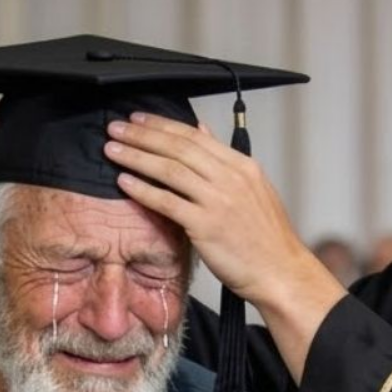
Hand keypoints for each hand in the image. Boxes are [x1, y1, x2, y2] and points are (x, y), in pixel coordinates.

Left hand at [104, 114, 346, 379]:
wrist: (280, 272)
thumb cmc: (264, 237)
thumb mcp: (253, 189)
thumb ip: (224, 160)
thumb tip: (202, 129)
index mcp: (242, 166)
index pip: (195, 135)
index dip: (163, 125)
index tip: (138, 118)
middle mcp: (230, 177)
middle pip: (179, 147)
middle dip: (143, 135)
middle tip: (116, 127)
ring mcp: (219, 201)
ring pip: (170, 170)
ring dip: (137, 157)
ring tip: (112, 149)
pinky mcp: (206, 226)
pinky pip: (168, 202)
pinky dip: (144, 190)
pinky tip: (124, 182)